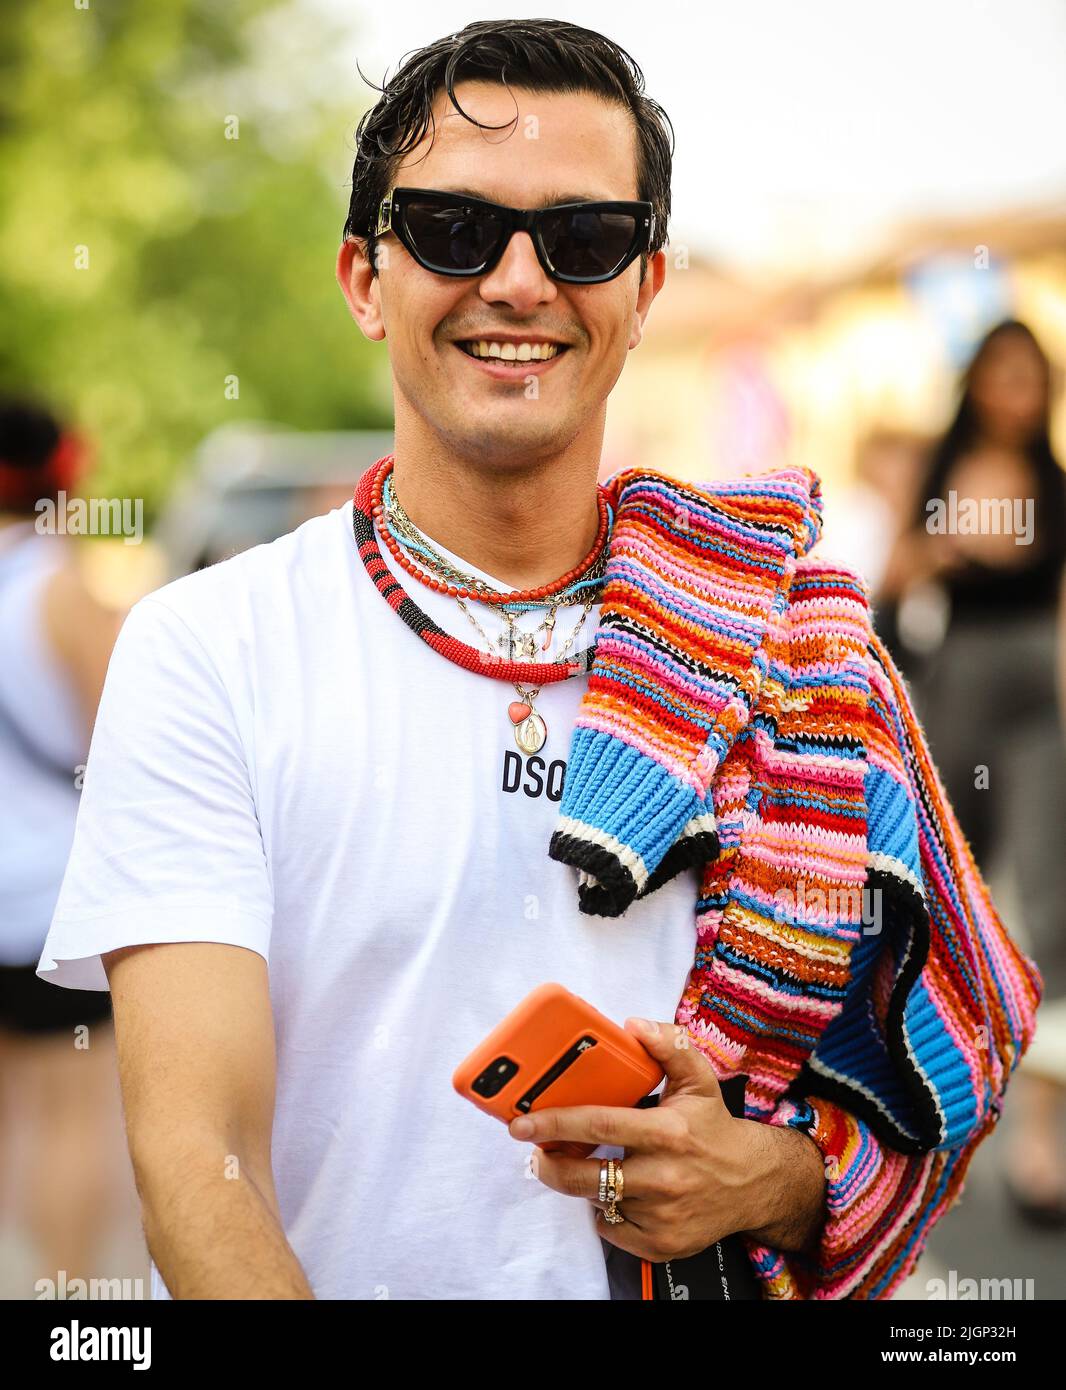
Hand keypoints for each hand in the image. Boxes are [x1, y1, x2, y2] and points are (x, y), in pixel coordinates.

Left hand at [506, 1017, 793, 1261]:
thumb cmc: (714, 1128)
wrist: (753, 1183)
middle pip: (585, 1175)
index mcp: (668, 1131)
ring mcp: (662, 1215)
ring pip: (597, 1200)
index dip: (556, 1123)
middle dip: (550, 1164)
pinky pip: (612, 1228)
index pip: (599, 1124)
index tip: (523, 1123)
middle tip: (537, 1150)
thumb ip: (668, 1045)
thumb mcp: (698, 1079)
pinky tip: (620, 1192)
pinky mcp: (661, 1244)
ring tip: (584, 1164)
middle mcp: (664, 1176)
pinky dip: (607, 1210)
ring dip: (583, 1183)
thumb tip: (634, 1025)